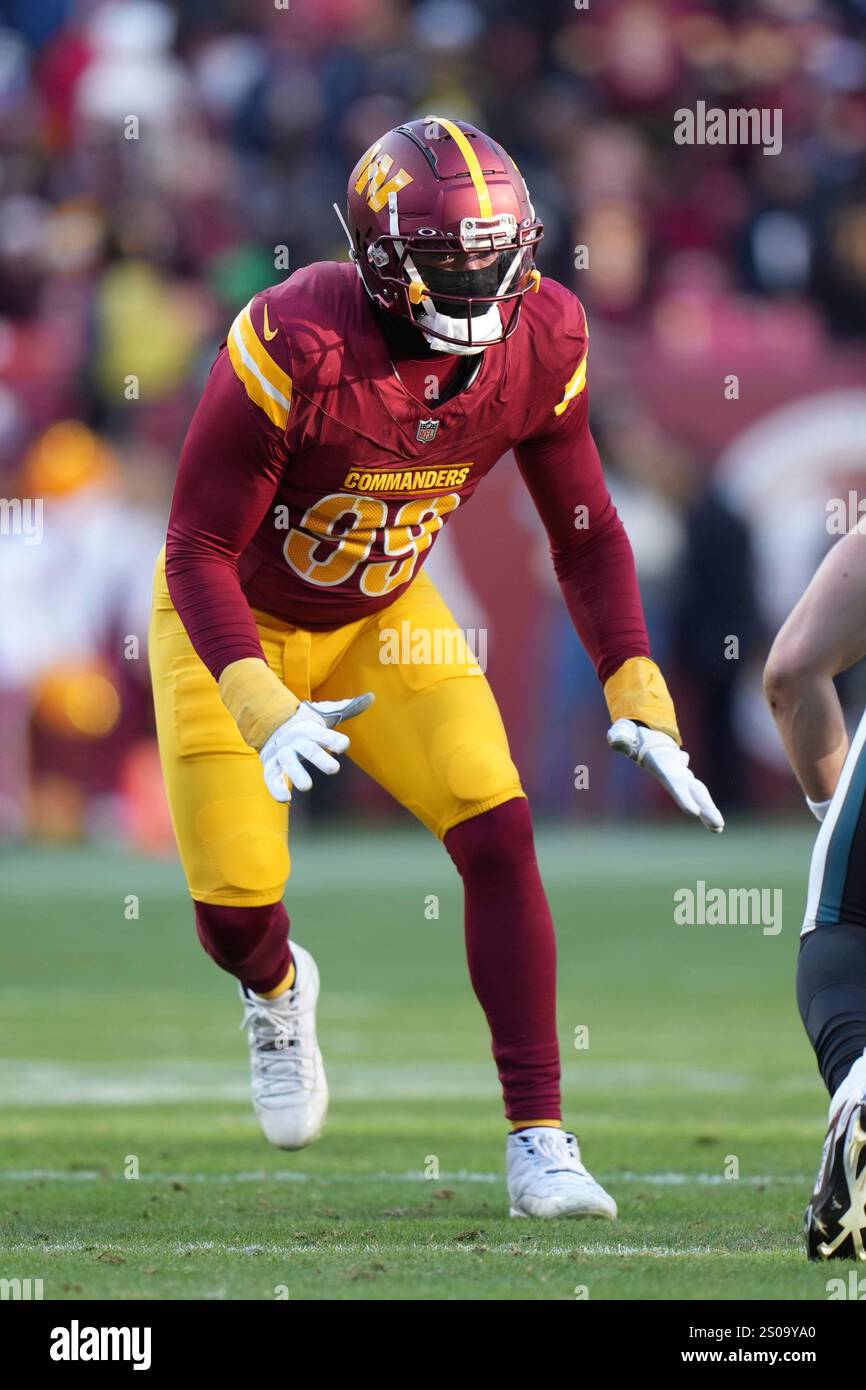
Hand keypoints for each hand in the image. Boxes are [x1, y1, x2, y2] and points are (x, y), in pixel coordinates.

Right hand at [260, 693, 373, 802]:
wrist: (270, 721)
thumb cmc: (305, 721)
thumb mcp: (324, 714)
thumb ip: (347, 709)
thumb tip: (372, 697)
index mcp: (311, 729)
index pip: (324, 734)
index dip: (334, 740)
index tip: (343, 745)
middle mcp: (297, 740)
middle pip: (309, 750)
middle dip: (320, 759)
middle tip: (334, 769)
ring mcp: (283, 752)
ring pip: (289, 762)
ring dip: (297, 774)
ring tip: (307, 787)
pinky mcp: (271, 763)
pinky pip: (272, 776)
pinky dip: (276, 787)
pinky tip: (285, 799)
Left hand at [607, 718, 723, 832]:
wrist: (649, 736)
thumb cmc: (633, 737)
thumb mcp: (623, 734)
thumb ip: (620, 737)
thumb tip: (617, 741)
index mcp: (662, 763)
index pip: (674, 782)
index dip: (683, 797)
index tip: (693, 813)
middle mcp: (677, 770)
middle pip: (694, 789)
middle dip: (706, 806)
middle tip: (718, 823)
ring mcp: (682, 777)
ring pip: (699, 794)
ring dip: (709, 811)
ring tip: (718, 828)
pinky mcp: (683, 783)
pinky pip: (698, 798)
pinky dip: (707, 811)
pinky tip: (715, 827)